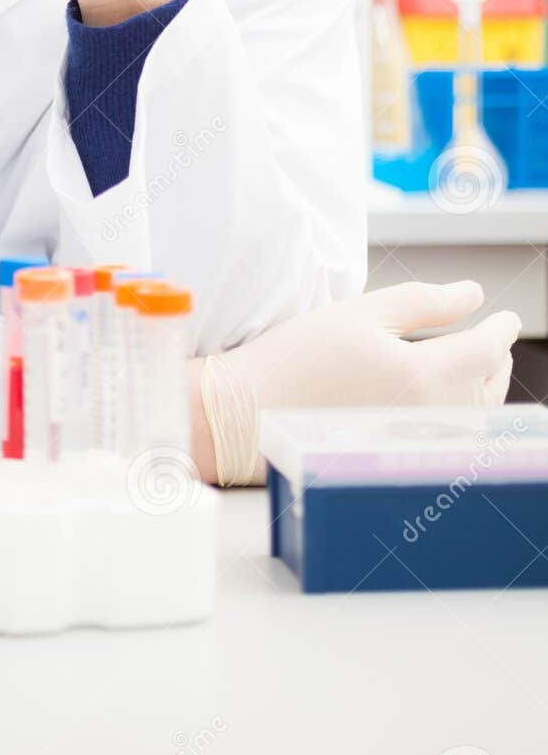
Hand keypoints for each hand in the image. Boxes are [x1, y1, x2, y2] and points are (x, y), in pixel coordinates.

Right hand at [196, 280, 519, 485]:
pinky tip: (448, 405)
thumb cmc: (298, 358)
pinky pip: (448, 438)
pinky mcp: (397, 459)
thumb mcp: (361, 313)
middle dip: (496, 361)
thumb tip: (473, 296)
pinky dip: (461, 417)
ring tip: (481, 371)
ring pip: (473, 419)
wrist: (249, 414)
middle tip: (497, 342)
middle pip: (487, 388)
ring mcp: (415, 445)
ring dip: (483, 391)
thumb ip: (425, 302)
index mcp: (425, 377)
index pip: (486, 350)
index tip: (506, 318)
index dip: (500, 329)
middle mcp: (430, 419)